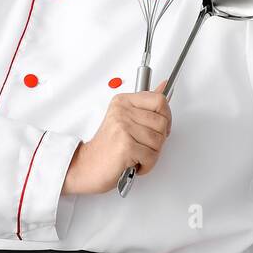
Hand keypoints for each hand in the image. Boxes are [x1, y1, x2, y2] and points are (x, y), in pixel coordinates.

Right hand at [62, 78, 171, 195]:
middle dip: (157, 140)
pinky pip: (152, 156)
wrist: (87, 166)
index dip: (165, 117)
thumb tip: (164, 86)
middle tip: (141, 145)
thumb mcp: (126, 119)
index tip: (158, 127)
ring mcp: (123, 128)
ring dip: (151, 154)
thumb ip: (147, 104)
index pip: (159, 100)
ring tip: (136, 154)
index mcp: (123, 101)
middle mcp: (122, 112)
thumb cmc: (107, 147)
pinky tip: (134, 162)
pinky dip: (146, 165)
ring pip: (158, 141)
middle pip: (162, 123)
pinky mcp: (125, 146)